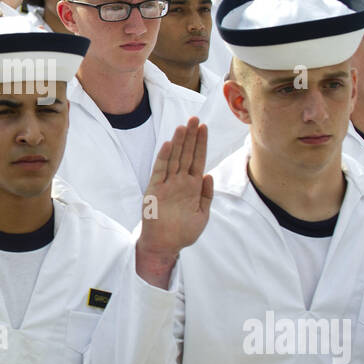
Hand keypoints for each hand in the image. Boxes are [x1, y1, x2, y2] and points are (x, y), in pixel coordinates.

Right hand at [135, 117, 212, 287]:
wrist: (165, 245)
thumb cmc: (183, 232)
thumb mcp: (202, 215)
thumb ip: (206, 195)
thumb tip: (208, 175)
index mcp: (192, 187)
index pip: (198, 160)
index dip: (201, 144)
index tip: (204, 128)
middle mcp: (180, 182)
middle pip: (186, 155)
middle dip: (191, 136)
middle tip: (194, 118)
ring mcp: (167, 185)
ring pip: (174, 159)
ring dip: (179, 143)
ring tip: (183, 126)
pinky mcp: (155, 190)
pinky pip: (160, 171)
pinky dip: (164, 158)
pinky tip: (168, 145)